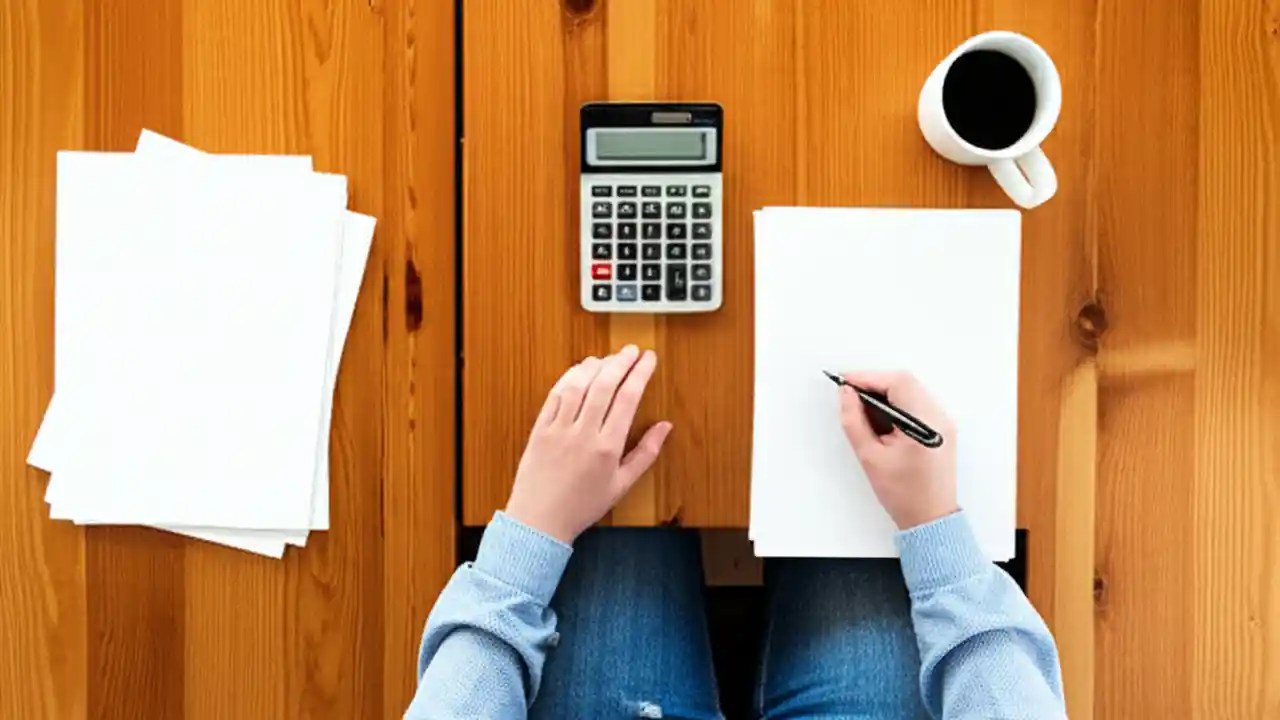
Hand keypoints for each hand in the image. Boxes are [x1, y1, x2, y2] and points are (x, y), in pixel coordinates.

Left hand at [505, 346, 672, 543]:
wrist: (540, 521)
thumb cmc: (582, 506)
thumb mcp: (622, 484)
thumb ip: (646, 453)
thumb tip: (665, 427)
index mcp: (607, 448)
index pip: (628, 398)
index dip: (640, 373)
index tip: (648, 359)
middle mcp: (583, 434)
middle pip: (604, 385)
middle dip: (621, 362)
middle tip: (631, 350)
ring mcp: (558, 430)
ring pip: (578, 385)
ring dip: (594, 366)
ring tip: (607, 359)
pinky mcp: (539, 429)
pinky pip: (555, 395)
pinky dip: (568, 378)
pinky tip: (579, 371)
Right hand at [838, 371, 957, 529]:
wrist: (930, 518)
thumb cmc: (903, 495)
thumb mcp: (870, 457)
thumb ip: (854, 420)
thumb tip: (846, 394)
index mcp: (925, 424)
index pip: (898, 383)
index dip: (868, 377)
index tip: (847, 382)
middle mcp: (940, 418)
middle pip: (905, 383)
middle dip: (875, 384)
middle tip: (851, 395)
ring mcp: (944, 422)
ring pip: (911, 391)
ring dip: (886, 394)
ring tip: (864, 411)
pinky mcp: (941, 428)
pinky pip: (917, 404)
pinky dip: (897, 405)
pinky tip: (882, 420)